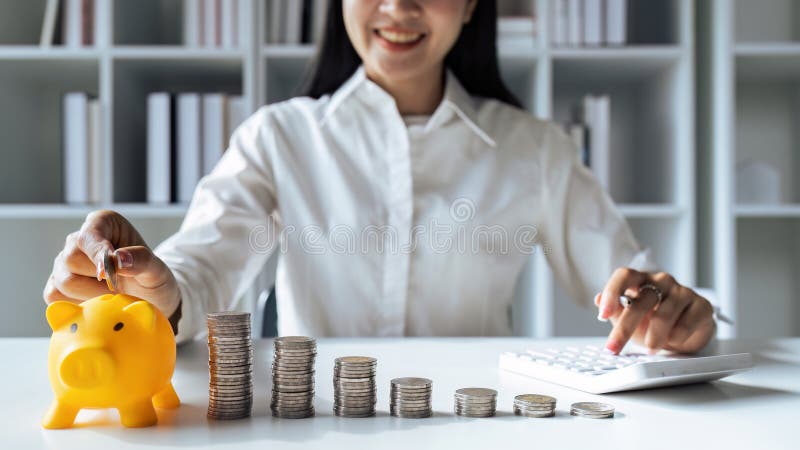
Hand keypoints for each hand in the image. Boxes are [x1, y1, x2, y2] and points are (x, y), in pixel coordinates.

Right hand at [43, 210, 179, 317]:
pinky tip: (97, 302)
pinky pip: (55, 297)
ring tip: (112, 294)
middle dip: (100, 279)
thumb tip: (118, 258)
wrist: (148, 301)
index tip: (110, 273)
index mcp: (103, 223)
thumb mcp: (157, 270)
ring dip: (92, 294)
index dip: (97, 254)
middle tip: (122, 286)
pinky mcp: (56, 285)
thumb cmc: (151, 280)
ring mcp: (64, 263)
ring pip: (64, 281)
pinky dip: (78, 304)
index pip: (88, 235)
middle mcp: (79, 240)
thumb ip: (143, 260)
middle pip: (71, 259)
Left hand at [595, 268, 715, 353]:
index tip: (602, 314)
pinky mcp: (702, 305)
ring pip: (664, 314)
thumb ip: (615, 310)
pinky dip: (677, 337)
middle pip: (641, 301)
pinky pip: (687, 323)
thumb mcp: (629, 318)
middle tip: (615, 347)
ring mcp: (682, 291)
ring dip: (654, 336)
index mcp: (640, 280)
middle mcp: (661, 281)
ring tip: (650, 348)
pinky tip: (674, 341)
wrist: (686, 331)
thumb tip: (599, 300)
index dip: (612, 292)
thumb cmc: (653, 321)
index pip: (624, 276)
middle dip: (626, 328)